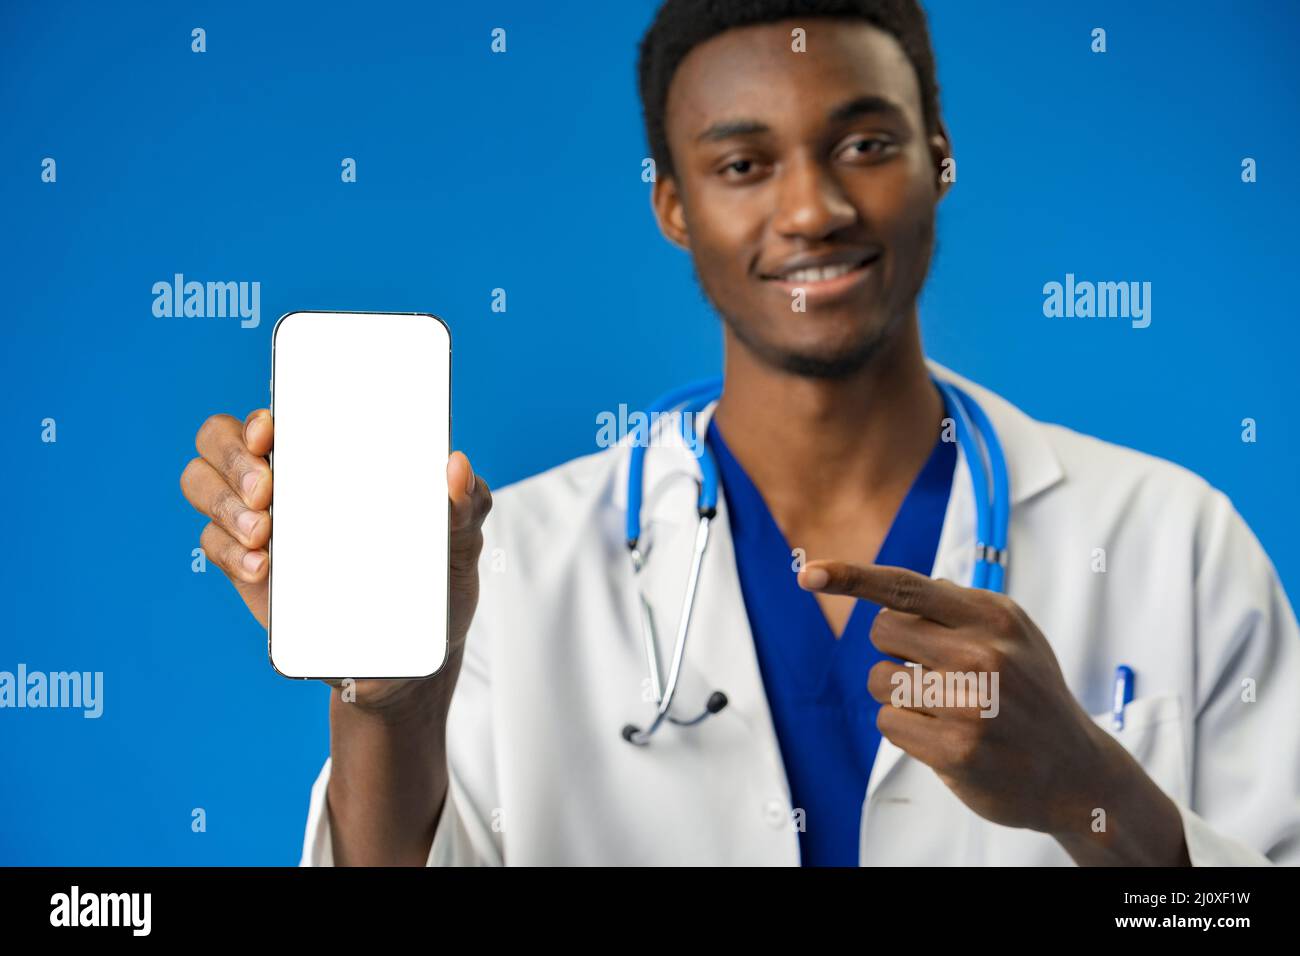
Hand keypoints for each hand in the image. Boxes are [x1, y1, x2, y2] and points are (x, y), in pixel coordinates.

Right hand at [180, 408, 492, 714]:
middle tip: (268, 492)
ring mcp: (260, 522)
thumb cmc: (434, 579)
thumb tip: (458, 465)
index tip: (269, 432)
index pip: (272, 415)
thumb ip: (468, 503)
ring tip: (264, 534)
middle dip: (232, 459)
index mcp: (330, 453)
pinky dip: (229, 552)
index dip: (255, 416)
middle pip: (219, 440)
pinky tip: (264, 568)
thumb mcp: (459, 539)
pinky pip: (213, 544)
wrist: (409, 657)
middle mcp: (285, 477)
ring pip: (203, 486)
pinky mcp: (247, 568)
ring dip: (223, 504)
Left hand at [798, 560, 1188, 863]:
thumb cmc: (1030, 694)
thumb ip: (959, 606)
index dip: (852, 577)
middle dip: (897, 650)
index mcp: (994, 617)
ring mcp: (969, 704)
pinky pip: (888, 722)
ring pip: (880, 679)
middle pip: (882, 631)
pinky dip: (905, 729)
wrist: (1076, 773)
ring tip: (947, 708)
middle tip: (937, 672)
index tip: (809, 572)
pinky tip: (945, 737)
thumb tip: (893, 588)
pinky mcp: (955, 750)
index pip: (906, 587)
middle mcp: (984, 655)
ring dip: (900, 694)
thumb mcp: (1014, 635)